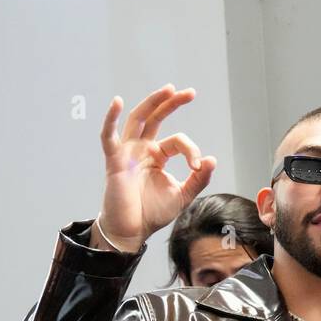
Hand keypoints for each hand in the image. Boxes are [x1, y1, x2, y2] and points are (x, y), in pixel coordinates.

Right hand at [95, 86, 215, 250]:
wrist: (132, 231)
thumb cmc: (152, 213)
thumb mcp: (183, 195)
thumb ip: (198, 179)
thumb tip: (211, 159)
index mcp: (157, 156)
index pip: (177, 141)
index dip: (190, 150)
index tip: (197, 167)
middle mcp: (142, 150)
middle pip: (155, 118)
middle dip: (171, 104)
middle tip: (190, 93)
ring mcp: (127, 153)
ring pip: (137, 119)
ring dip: (152, 103)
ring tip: (167, 90)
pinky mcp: (114, 161)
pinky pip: (109, 136)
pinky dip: (110, 119)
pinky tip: (117, 102)